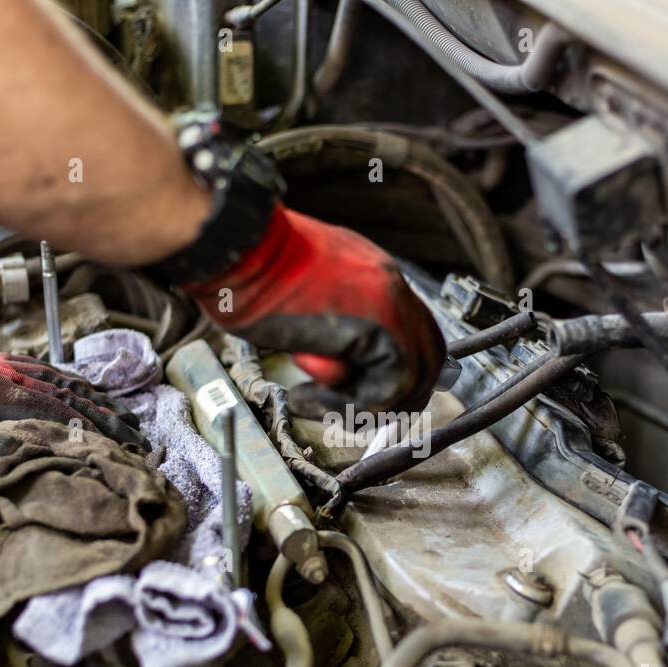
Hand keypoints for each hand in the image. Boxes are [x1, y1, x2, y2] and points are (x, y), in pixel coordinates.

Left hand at [0, 310, 145, 463]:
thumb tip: (3, 449)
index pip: (43, 412)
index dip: (84, 432)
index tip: (116, 449)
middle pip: (59, 395)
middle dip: (102, 418)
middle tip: (136, 439)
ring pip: (51, 381)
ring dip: (90, 400)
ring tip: (123, 417)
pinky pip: (33, 371)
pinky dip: (64, 381)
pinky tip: (77, 389)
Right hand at [182, 204, 445, 417]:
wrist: (241, 251)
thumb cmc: (251, 267)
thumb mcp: (305, 294)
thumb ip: (333, 325)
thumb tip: (336, 362)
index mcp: (375, 272)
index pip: (415, 330)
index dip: (399, 370)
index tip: (372, 394)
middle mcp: (392, 284)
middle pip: (426, 357)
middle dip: (396, 398)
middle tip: (356, 415)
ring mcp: (392, 305)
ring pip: (409, 378)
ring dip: (363, 403)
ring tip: (316, 402)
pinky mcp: (380, 328)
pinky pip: (386, 386)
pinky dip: (348, 403)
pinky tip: (307, 396)